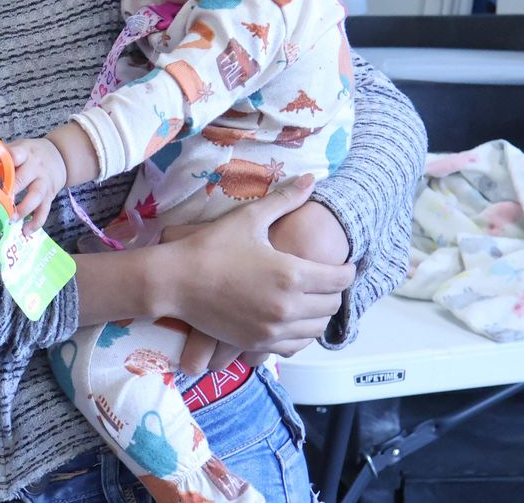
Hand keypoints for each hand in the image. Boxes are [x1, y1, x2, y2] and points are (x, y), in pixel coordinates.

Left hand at [10, 136, 67, 231]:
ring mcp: (43, 183)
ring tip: (11, 219)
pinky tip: (25, 231)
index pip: (16, 155)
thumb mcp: (21, 147)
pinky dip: (36, 223)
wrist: (60, 156)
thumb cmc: (32, 154)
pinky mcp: (50, 196)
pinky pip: (44, 211)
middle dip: (10, 191)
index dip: (5, 163)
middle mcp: (35, 168)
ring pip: (35, 196)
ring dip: (23, 209)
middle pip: (22, 179)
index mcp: (25, 153)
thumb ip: (4, 154)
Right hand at [158, 174, 353, 371]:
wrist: (175, 281)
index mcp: (291, 274)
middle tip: (326, 278)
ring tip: (310, 298)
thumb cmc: (210, 246)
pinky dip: (300, 333)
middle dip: (335, 291)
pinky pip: (296, 345)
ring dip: (319, 313)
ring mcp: (274, 329)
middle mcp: (288, 306)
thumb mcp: (249, 219)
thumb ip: (284, 200)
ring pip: (317, 329)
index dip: (347, 269)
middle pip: (332, 305)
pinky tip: (291, 318)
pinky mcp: (259, 343)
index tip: (344, 263)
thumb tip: (311, 179)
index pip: (340, 279)